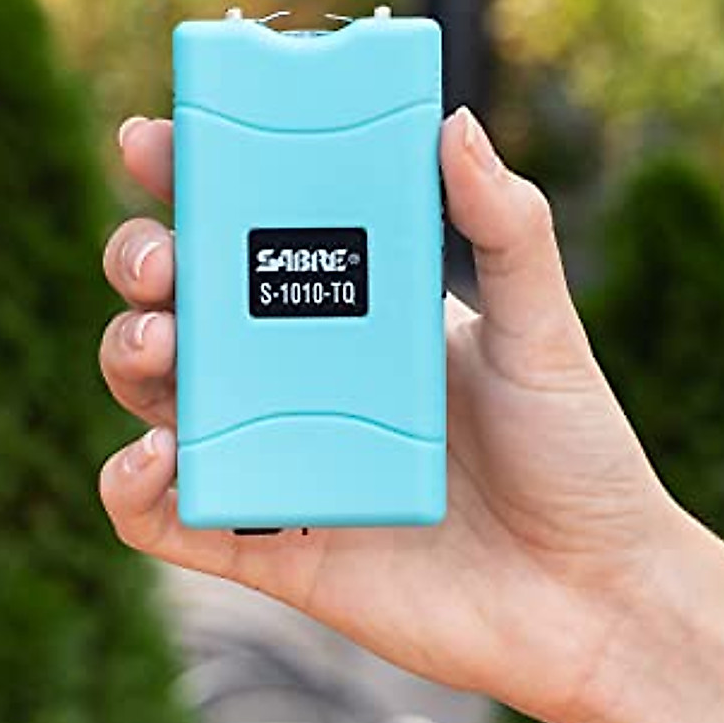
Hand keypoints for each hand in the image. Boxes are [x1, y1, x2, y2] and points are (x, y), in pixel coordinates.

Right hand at [99, 107, 679, 722]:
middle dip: (141, 260)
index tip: (154, 142)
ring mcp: (277, 456)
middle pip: (182, 301)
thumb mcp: (544, 330)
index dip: (189, 181)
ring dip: (129, 355)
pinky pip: (166, 517)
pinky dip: (131, 489)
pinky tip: (156, 458)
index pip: (250, 227)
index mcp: (355, 309)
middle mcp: (300, 374)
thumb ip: (508, 228)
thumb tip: (453, 124)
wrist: (594, 598)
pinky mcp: (268, 543)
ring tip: (165, 340)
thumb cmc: (577, 457)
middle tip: (159, 256)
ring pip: (158, 394)